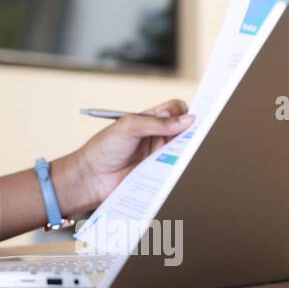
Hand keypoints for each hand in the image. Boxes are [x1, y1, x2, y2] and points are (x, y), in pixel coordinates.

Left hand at [65, 99, 193, 211]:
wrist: (91, 177)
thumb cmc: (103, 147)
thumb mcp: (128, 126)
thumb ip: (157, 123)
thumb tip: (187, 120)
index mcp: (150, 120)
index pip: (176, 110)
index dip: (184, 112)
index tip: (194, 117)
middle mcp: (157, 136)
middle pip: (185, 130)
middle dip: (192, 132)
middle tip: (196, 136)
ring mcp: (159, 155)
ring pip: (184, 150)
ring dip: (187, 151)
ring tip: (187, 152)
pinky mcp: (160, 173)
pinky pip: (176, 169)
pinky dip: (180, 167)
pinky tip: (179, 166)